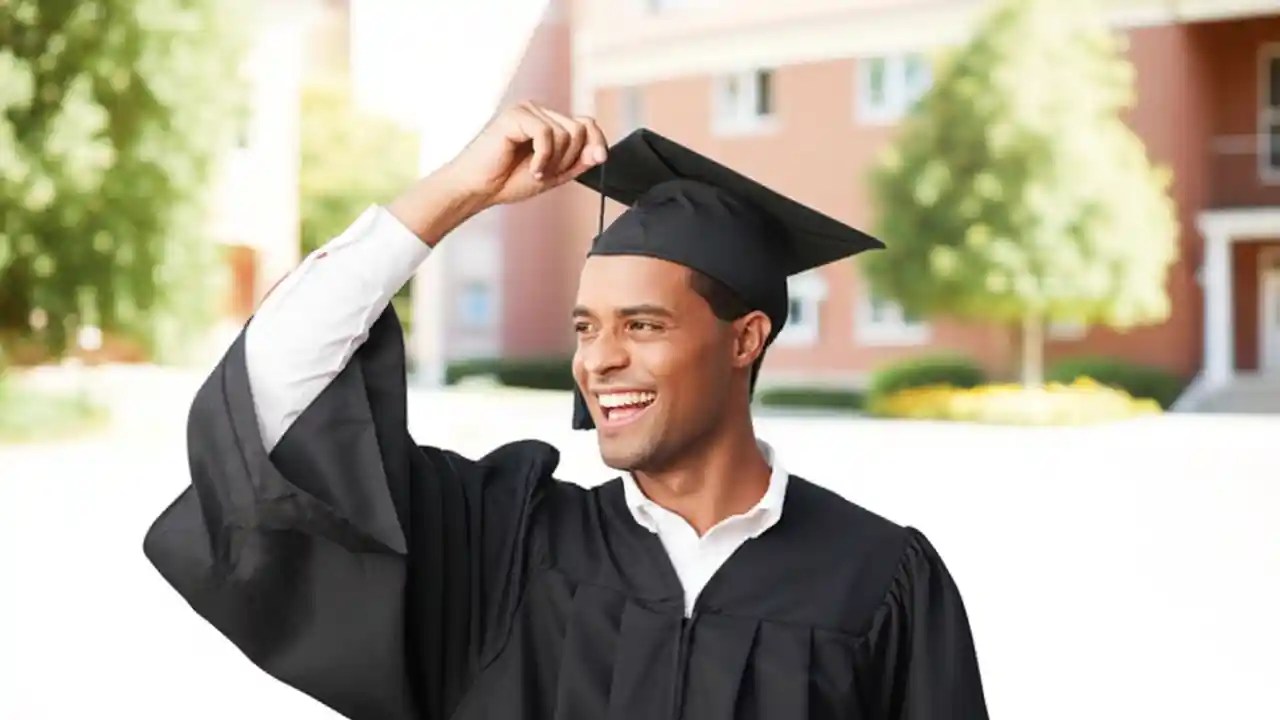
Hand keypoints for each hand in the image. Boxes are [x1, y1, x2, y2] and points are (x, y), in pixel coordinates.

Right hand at [447, 101, 608, 206]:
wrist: (478, 188)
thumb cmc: (508, 180)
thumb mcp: (554, 174)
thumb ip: (577, 162)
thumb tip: (600, 152)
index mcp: (549, 122)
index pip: (586, 122)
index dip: (597, 141)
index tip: (600, 159)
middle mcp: (539, 111)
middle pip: (579, 129)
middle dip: (568, 159)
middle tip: (545, 173)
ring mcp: (527, 111)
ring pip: (565, 133)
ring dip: (554, 161)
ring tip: (535, 172)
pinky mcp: (516, 116)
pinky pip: (547, 134)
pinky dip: (543, 158)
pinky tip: (532, 170)